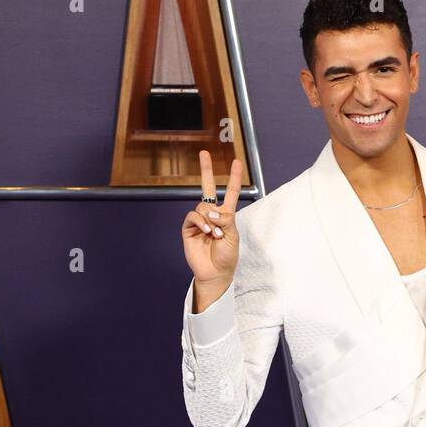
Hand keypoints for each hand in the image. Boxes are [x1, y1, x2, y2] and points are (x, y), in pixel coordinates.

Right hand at [181, 150, 242, 287]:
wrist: (215, 273)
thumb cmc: (227, 256)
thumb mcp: (233, 236)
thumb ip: (226, 220)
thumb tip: (211, 210)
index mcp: (226, 215)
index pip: (230, 192)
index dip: (234, 178)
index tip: (237, 163)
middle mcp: (212, 215)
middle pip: (207, 188)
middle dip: (206, 170)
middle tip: (204, 153)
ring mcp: (200, 221)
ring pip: (202, 207)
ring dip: (210, 220)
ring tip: (215, 235)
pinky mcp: (189, 229)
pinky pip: (192, 216)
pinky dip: (200, 222)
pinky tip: (207, 231)